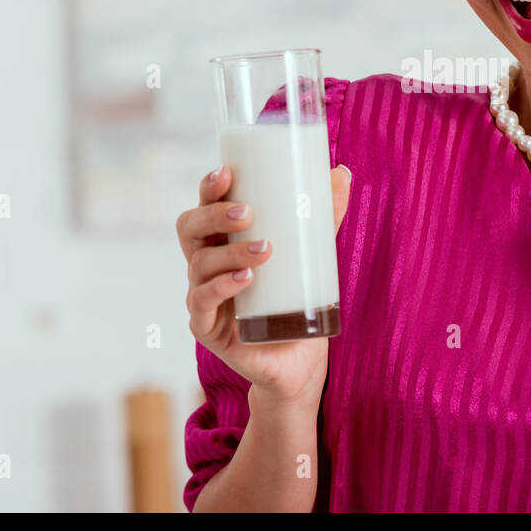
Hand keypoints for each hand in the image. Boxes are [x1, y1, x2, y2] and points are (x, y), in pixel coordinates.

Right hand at [176, 163, 352, 405]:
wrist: (298, 358)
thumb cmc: (297, 299)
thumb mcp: (312, 254)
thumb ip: (324, 216)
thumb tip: (341, 173)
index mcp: (222, 241)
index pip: (204, 206)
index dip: (209, 187)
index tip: (227, 171)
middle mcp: (205, 264)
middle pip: (189, 228)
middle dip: (214, 214)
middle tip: (249, 212)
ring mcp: (201, 295)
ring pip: (199, 263)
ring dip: (231, 252)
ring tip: (266, 249)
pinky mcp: (206, 328)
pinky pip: (201, 302)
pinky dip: (222, 287)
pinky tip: (246, 280)